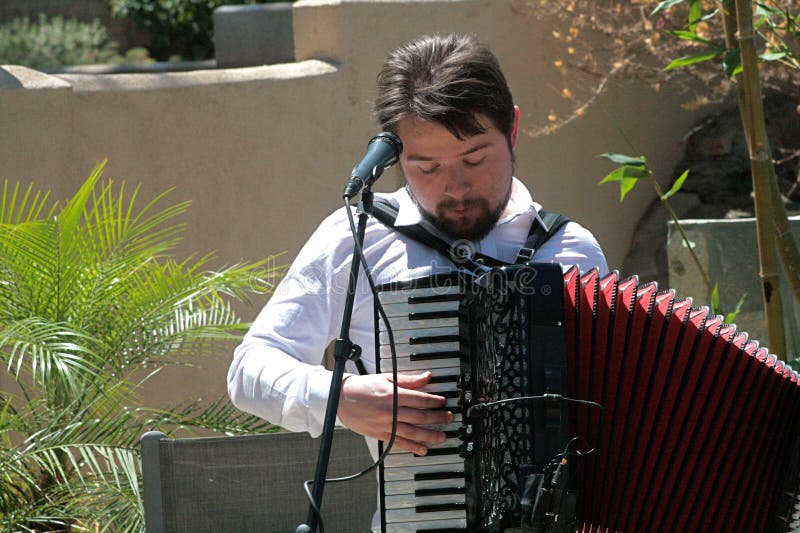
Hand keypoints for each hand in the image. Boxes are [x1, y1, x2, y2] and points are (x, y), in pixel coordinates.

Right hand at [338, 371, 452, 455]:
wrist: (340, 398)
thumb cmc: (362, 386)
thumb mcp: (386, 377)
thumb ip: (408, 380)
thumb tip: (427, 377)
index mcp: (394, 394)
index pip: (420, 399)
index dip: (435, 402)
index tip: (443, 403)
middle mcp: (391, 411)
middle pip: (420, 416)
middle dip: (437, 418)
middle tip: (448, 418)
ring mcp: (386, 424)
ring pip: (413, 432)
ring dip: (430, 435)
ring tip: (442, 436)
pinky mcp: (380, 434)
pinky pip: (399, 442)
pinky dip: (412, 447)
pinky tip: (423, 450)